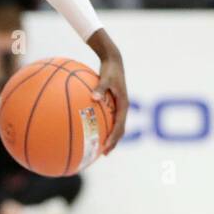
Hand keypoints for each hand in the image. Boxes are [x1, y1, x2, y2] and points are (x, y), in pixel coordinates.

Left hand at [86, 29, 127, 153]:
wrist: (114, 61)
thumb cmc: (110, 69)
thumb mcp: (106, 78)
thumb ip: (100, 88)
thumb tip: (93, 97)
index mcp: (123, 105)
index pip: (120, 126)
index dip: (113, 138)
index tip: (106, 147)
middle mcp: (122, 108)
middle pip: (119, 130)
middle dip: (112, 142)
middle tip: (103, 153)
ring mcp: (118, 106)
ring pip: (115, 125)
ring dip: (109, 136)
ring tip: (99, 147)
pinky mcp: (113, 103)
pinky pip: (108, 117)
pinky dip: (103, 125)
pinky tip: (90, 128)